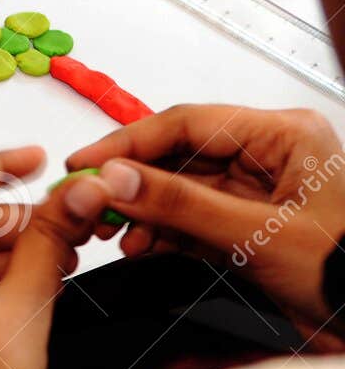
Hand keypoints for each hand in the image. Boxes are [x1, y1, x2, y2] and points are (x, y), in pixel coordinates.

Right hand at [58, 105, 344, 347]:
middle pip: (178, 155)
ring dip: (143, 211)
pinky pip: (191, 220)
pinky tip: (138, 245)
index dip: (129, 142)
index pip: (187, 123)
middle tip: (88, 198)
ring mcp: (257, 194)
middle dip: (132, 181)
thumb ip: (182, 205)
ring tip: (112, 230)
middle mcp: (269, 158)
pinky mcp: (249, 228)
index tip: (85, 162)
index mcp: (283, 137)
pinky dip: (161, 234)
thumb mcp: (259, 235)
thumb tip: (117, 179)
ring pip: (180, 190)